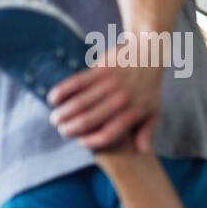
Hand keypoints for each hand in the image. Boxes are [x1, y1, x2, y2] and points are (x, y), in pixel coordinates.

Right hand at [48, 39, 165, 151]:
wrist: (149, 55)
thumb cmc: (150, 88)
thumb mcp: (154, 111)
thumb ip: (147, 132)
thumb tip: (142, 152)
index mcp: (133, 113)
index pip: (108, 134)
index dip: (91, 141)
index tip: (80, 142)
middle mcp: (121, 100)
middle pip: (89, 120)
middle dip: (70, 129)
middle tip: (61, 130)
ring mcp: (110, 84)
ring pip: (80, 103)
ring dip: (63, 112)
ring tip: (55, 118)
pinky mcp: (101, 69)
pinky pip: (77, 81)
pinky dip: (62, 91)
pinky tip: (53, 98)